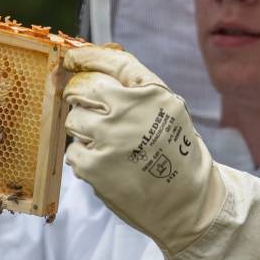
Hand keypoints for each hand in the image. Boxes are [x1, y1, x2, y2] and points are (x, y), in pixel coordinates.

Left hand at [63, 45, 224, 253]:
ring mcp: (109, 138)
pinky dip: (84, 158)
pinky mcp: (94, 165)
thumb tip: (94, 65)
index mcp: (152, 93)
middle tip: (91, 113)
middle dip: (80, 98)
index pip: (112, 62)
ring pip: (73, 120)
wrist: (188, 202)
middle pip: (82, 90)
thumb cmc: (176, 153)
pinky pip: (73, 150)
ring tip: (109, 145)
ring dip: (84, 131)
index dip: (86, 57)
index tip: (72, 58)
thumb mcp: (169, 109)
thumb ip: (136, 87)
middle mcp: (129, 111)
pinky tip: (108, 166)